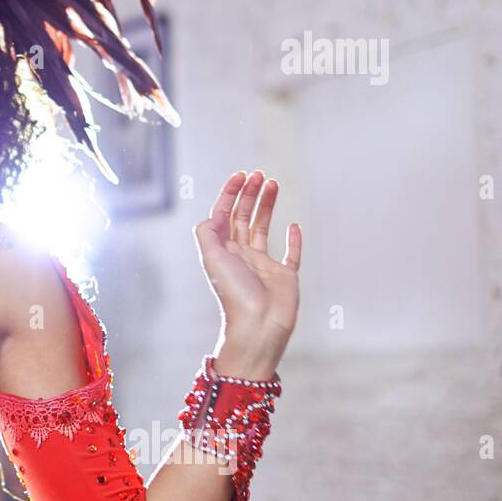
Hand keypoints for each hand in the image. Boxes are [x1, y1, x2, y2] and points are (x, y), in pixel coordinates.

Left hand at [192, 170, 301, 375]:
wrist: (258, 325)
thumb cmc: (234, 293)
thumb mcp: (212, 258)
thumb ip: (207, 233)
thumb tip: (213, 214)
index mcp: (223, 250)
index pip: (225, 215)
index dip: (230, 194)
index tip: (241, 175)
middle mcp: (242, 255)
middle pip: (243, 217)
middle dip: (250, 195)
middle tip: (260, 175)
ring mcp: (264, 265)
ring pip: (263, 229)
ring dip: (267, 206)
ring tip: (274, 184)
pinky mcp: (285, 276)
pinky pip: (290, 255)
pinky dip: (293, 240)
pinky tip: (293, 225)